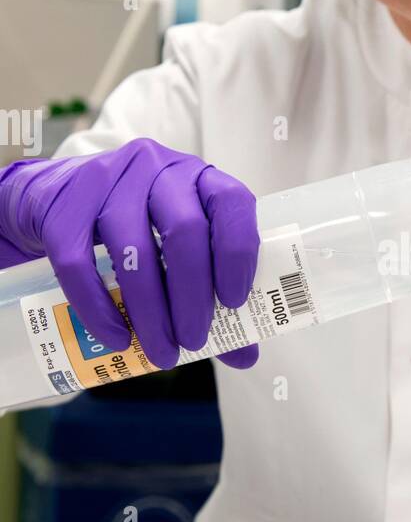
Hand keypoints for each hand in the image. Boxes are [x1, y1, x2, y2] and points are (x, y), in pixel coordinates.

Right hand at [0, 138, 259, 371]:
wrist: (53, 197)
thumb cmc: (133, 225)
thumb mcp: (174, 245)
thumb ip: (212, 291)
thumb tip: (245, 354)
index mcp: (196, 176)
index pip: (231, 201)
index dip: (238, 252)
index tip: (233, 302)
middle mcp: (155, 167)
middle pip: (184, 231)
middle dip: (193, 297)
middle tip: (194, 341)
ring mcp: (106, 180)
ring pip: (134, 251)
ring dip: (151, 312)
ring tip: (161, 352)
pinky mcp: (62, 206)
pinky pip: (79, 265)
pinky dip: (99, 310)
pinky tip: (116, 338)